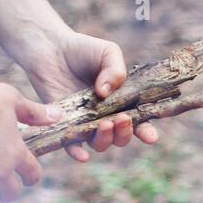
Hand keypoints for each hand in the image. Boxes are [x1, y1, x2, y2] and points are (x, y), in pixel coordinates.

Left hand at [24, 29, 158, 162]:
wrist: (51, 47)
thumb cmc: (83, 50)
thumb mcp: (107, 53)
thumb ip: (115, 70)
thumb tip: (106, 92)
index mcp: (123, 103)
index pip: (139, 122)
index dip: (147, 132)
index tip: (151, 136)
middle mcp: (107, 117)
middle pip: (121, 137)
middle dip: (125, 133)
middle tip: (122, 119)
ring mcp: (86, 123)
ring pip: (100, 144)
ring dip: (106, 139)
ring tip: (104, 124)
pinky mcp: (65, 124)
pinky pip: (72, 145)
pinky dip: (77, 152)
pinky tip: (82, 155)